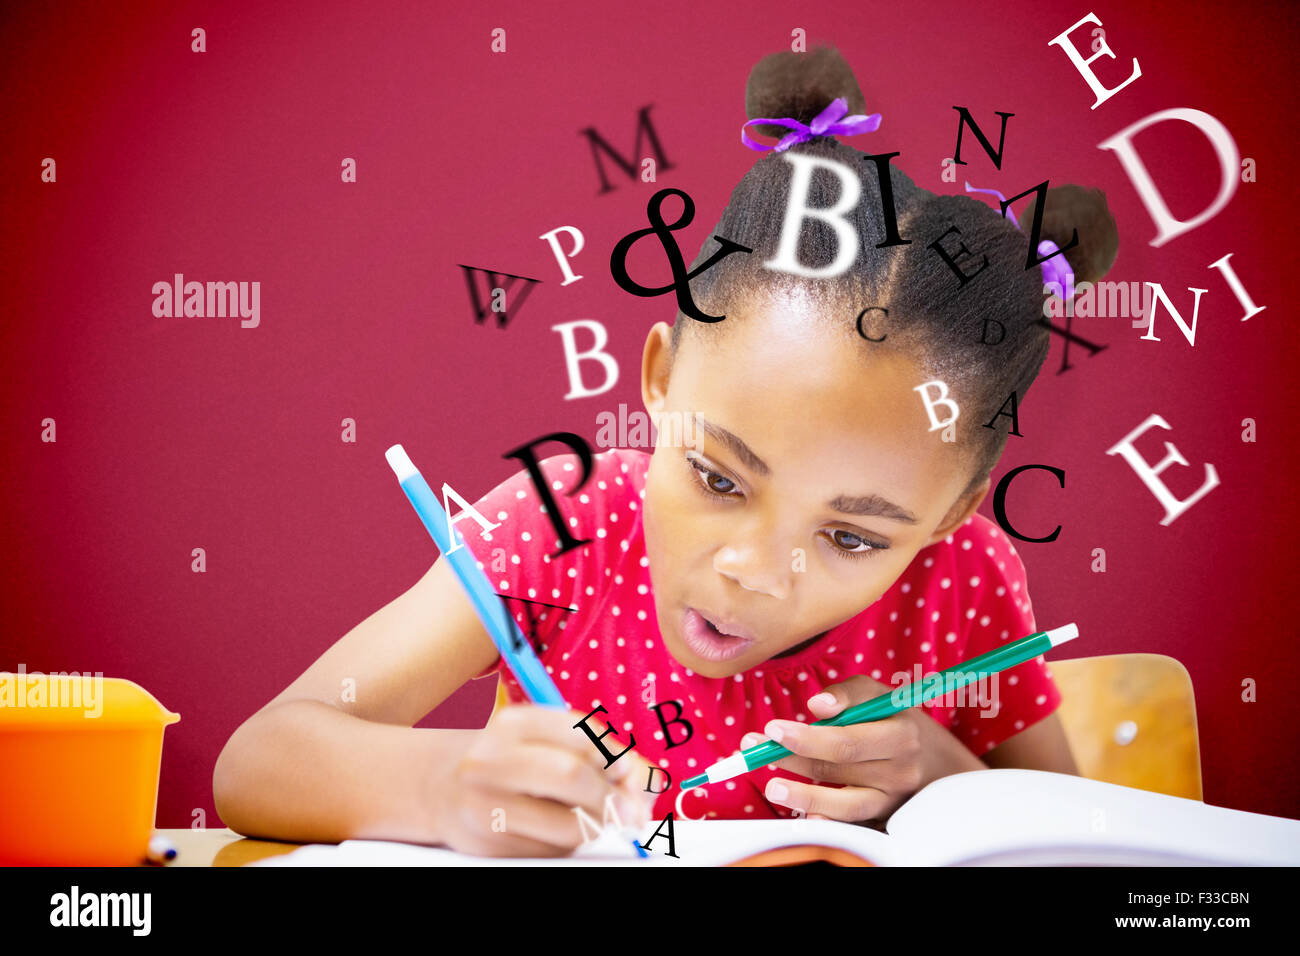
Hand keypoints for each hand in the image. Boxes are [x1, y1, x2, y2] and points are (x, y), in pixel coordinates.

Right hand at [438, 705, 655, 856]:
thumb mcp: (544, 738)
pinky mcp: (487, 843)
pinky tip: (552, 829)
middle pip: (573, 777)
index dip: (619, 759)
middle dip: (611, 798)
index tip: (630, 776)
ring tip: (588, 818)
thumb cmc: (509, 758)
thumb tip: (649, 787)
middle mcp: (494, 758)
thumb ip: (599, 753)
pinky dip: (567, 845)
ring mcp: (486, 803)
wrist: (436, 784)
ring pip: (569, 825)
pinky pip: (552, 851)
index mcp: (516, 721)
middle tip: (628, 811)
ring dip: (594, 827)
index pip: (584, 735)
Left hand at [740, 675, 984, 825]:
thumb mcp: (882, 695)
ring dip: (804, 796)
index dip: (807, 737)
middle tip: (754, 750)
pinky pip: (853, 825)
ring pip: (844, 804)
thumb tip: (816, 706)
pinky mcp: (884, 818)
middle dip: (791, 758)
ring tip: (772, 786)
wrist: (941, 763)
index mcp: (900, 735)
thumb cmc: (899, 720)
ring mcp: (892, 800)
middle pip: (838, 769)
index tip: (773, 729)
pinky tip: (805, 815)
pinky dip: (829, 821)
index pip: (846, 740)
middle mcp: (899, 771)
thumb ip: (849, 693)